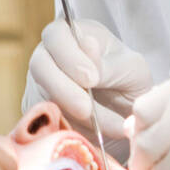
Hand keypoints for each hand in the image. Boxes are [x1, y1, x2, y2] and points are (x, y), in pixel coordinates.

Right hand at [27, 18, 151, 139]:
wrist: (127, 111)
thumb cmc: (129, 79)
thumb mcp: (130, 68)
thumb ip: (108, 62)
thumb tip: (87, 47)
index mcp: (73, 34)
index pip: (56, 35)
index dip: (69, 57)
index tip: (91, 78)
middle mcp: (50, 56)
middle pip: (39, 66)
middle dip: (63, 89)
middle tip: (86, 109)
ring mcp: (41, 84)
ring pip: (41, 96)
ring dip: (71, 114)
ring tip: (104, 126)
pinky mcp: (40, 111)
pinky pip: (44, 120)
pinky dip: (68, 129)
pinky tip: (92, 135)